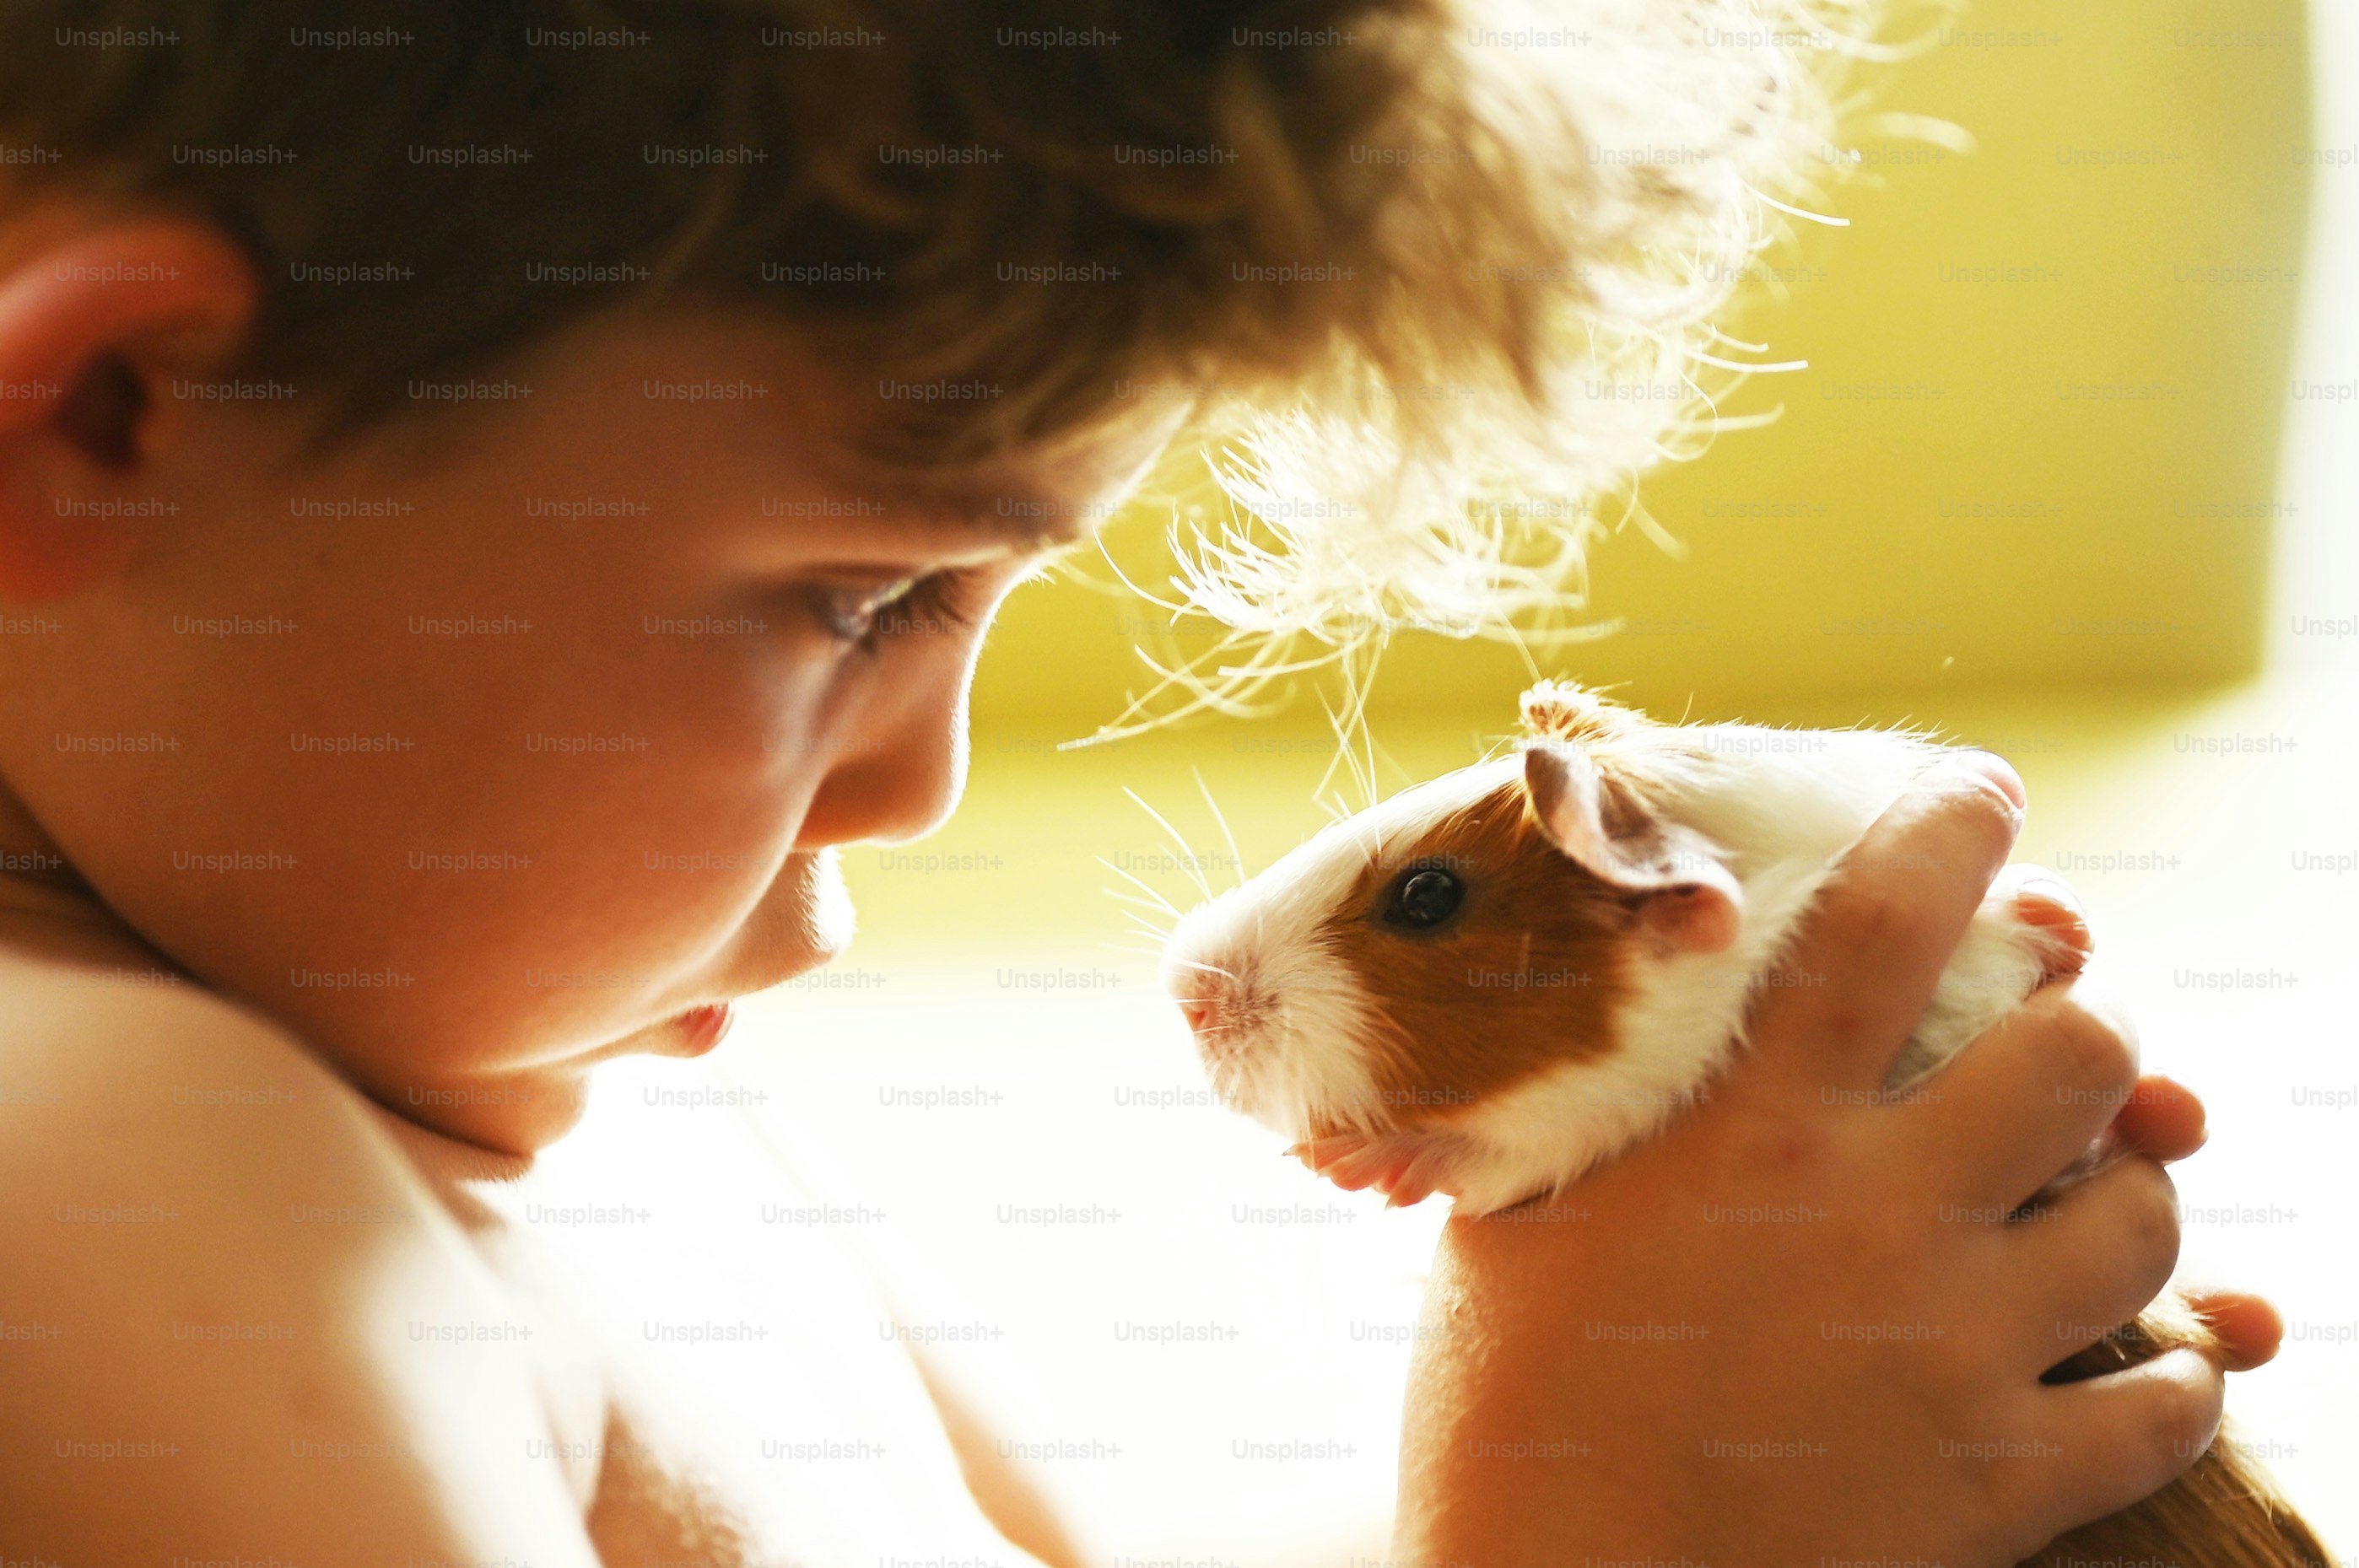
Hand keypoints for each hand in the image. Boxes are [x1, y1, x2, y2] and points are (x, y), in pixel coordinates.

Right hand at [1390, 755, 2277, 1567]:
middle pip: (2077, 1052)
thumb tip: (1593, 1010)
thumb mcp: (1516, 1215)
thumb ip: (1590, 1108)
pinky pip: (2164, 1405)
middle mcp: (1869, 1212)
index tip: (1989, 799)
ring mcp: (1950, 1348)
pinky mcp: (1998, 1483)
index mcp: (1745, 1129)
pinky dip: (2179, 1372)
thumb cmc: (1501, 1404)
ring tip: (2093, 1194)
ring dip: (2134, 1190)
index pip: (1886, 924)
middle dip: (2089, 1026)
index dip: (1954, 833)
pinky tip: (2148, 1360)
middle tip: (2056, 1043)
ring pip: (2145, 1217)